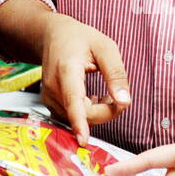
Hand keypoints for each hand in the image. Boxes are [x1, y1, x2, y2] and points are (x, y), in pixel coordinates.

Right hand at [38, 14, 130, 144]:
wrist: (52, 36)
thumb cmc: (80, 39)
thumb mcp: (105, 48)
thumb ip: (116, 74)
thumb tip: (125, 102)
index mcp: (67, 71)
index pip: (73, 100)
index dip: (79, 121)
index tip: (83, 139)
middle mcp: (53, 87)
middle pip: (83, 114)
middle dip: (106, 112)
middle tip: (118, 97)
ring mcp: (49, 98)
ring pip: (79, 119)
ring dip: (98, 112)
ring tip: (104, 93)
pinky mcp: (50, 104)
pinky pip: (73, 117)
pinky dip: (87, 113)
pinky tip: (93, 98)